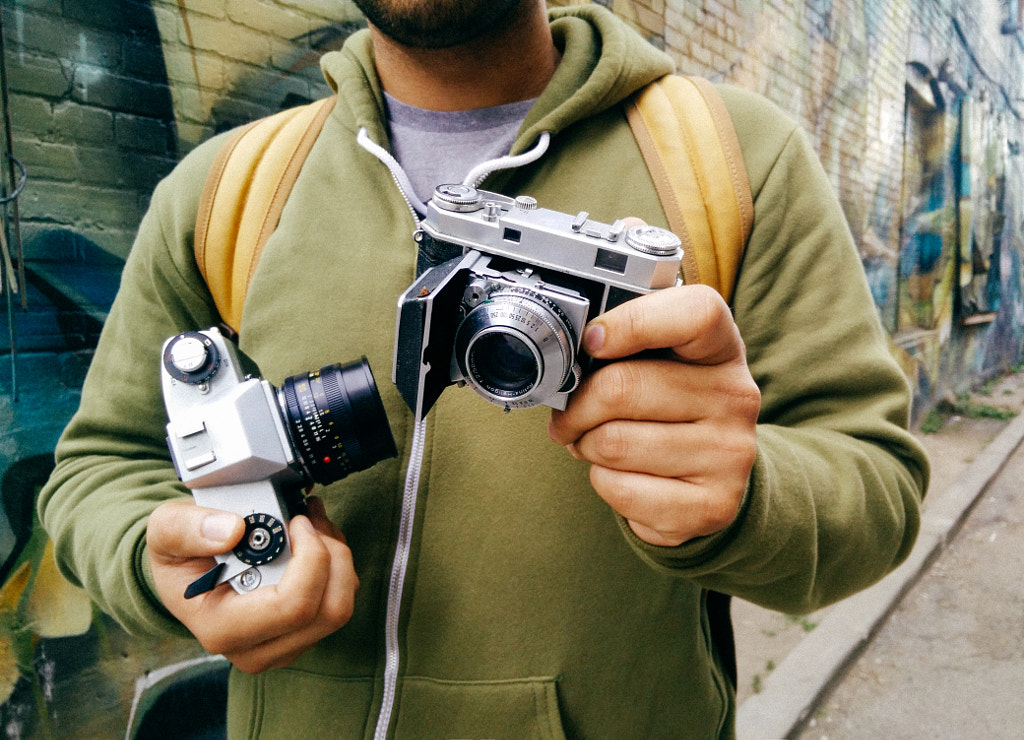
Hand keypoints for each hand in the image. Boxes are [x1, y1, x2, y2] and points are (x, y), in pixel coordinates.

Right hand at [146, 496, 357, 672]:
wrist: (187, 570)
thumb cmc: (180, 552)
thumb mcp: (167, 529)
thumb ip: (188, 528)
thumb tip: (233, 531)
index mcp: (222, 629)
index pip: (294, 607)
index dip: (311, 557)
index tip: (297, 522)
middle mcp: (256, 648)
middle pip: (330, 611)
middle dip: (332, 554)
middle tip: (310, 519)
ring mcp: (283, 645)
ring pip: (341, 605)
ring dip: (337, 556)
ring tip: (312, 525)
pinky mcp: (303, 633)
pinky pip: (340, 599)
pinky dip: (337, 564)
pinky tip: (313, 542)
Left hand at [548, 284, 759, 546]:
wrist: (708, 475)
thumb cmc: (666, 406)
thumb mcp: (658, 360)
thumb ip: (621, 344)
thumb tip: (565, 354)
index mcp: (721, 347)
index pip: (695, 314)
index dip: (632, 323)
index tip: (592, 341)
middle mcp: (735, 397)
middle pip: (622, 387)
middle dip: (577, 406)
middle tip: (569, 416)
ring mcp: (728, 455)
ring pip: (612, 443)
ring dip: (586, 446)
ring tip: (597, 444)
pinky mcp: (709, 506)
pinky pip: (619, 489)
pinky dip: (603, 483)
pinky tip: (622, 475)